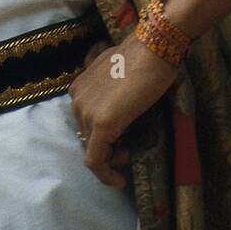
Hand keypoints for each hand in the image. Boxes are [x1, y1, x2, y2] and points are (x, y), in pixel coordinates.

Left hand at [68, 31, 182, 187]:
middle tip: (130, 149)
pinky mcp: (100, 125)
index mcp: (80, 88)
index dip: (102, 137)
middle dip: (109, 148)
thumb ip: (111, 94)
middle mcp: (77, 100)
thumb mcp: (119, 76)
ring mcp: (87, 112)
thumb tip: (120, 113)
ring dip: (112, 158)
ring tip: (131, 154)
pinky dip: (105, 174)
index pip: (85, 123)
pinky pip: (96, 160)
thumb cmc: (144, 59)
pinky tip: (119, 181)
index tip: (121, 143)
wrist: (154, 48)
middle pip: (88, 137)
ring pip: (93, 150)